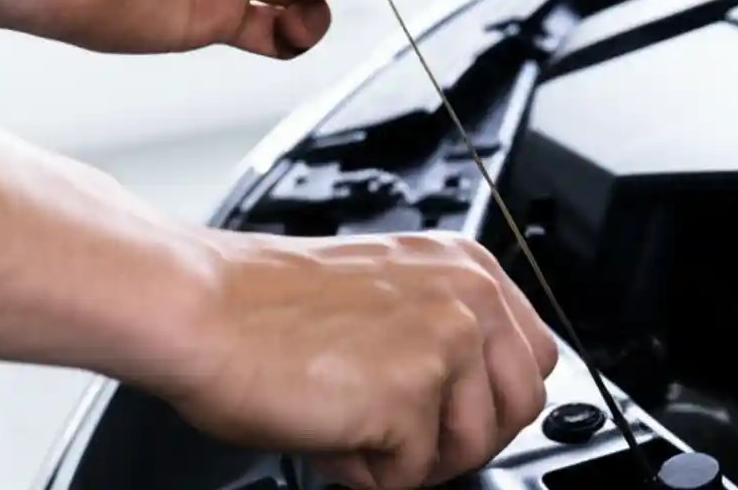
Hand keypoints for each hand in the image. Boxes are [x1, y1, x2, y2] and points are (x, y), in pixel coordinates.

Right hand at [0, 124, 556, 489]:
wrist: (203, 308)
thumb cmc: (271, 304)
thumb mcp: (391, 294)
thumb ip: (446, 329)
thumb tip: (476, 398)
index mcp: (468, 268)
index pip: (534, 357)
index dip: (493, 401)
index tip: (454, 415)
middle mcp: (469, 297)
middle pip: (521, 406)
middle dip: (467, 438)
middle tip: (408, 438)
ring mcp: (446, 343)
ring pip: (472, 447)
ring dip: (413, 457)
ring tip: (354, 423)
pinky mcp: (411, 393)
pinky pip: (414, 474)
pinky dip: (368, 471)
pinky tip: (332, 431)